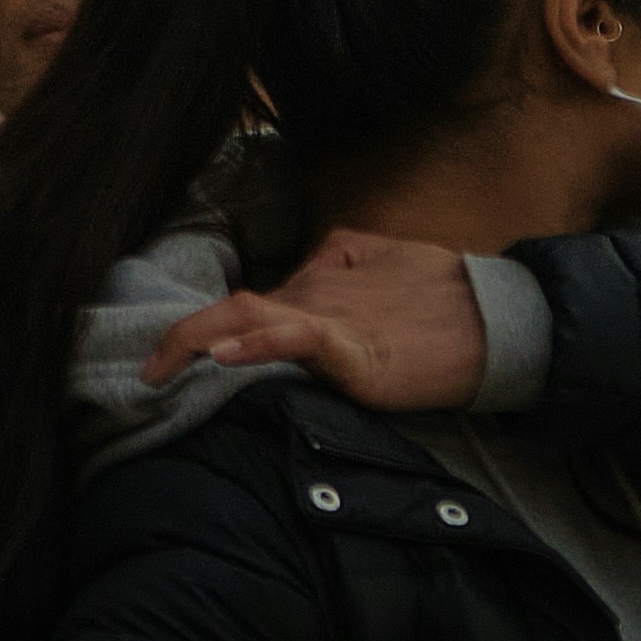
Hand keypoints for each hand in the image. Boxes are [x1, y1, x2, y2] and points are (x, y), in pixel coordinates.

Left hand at [148, 224, 484, 413]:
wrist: (494, 321)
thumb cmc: (441, 299)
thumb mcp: (376, 270)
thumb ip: (331, 269)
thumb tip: (291, 287)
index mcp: (316, 290)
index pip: (245, 302)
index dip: (200, 326)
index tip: (162, 357)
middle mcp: (313, 300)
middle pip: (232, 306)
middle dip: (181, 337)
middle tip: (145, 371)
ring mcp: (331, 322)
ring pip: (250, 315)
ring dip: (198, 339)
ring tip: (160, 366)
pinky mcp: (353, 349)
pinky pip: (295, 339)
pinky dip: (257, 342)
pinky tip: (226, 354)